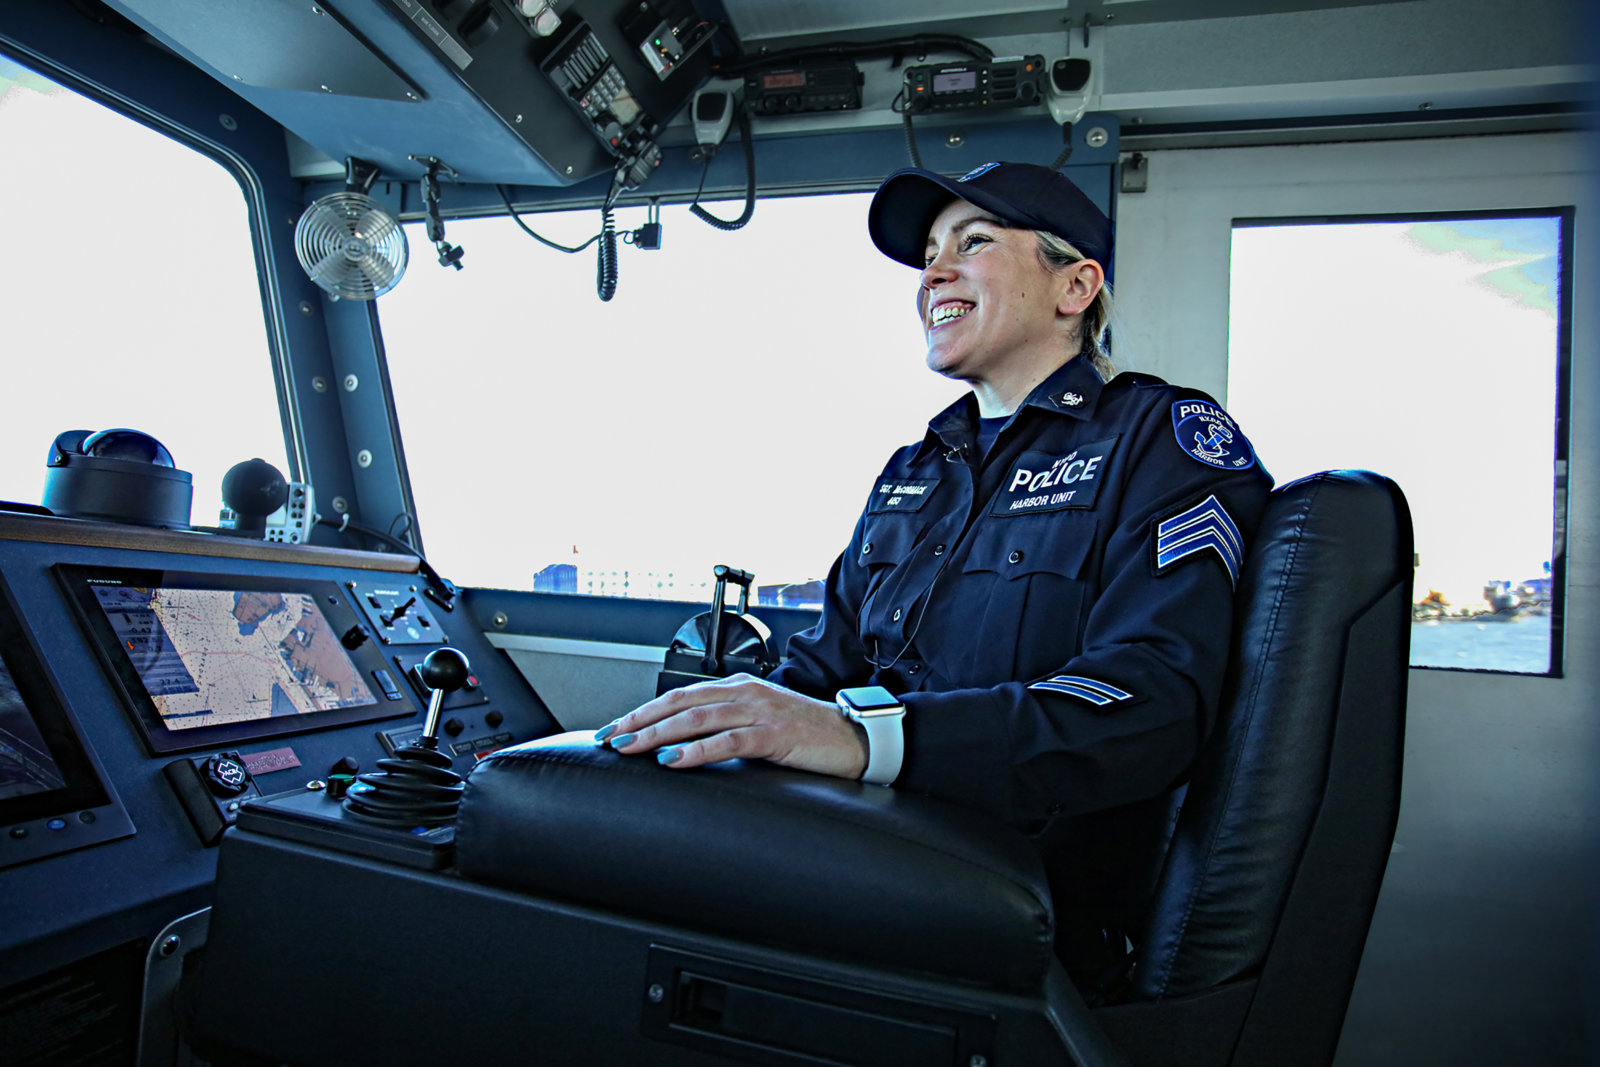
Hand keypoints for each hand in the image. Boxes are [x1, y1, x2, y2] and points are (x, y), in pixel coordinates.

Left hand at [594, 674, 867, 779]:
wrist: (854, 739)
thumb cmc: (808, 735)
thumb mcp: (760, 725)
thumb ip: (726, 728)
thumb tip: (683, 747)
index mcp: (739, 687)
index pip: (680, 695)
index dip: (643, 711)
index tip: (614, 728)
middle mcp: (745, 692)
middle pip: (680, 702)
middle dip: (640, 720)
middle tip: (609, 738)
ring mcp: (760, 711)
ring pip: (697, 718)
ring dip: (658, 733)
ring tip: (630, 747)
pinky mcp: (775, 734)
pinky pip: (729, 741)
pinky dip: (697, 750)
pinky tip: (674, 759)